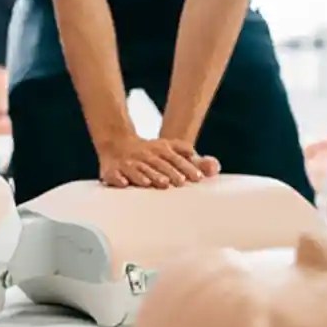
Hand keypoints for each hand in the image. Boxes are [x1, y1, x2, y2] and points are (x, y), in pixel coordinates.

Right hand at [98, 136, 219, 188]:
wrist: (117, 142)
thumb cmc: (150, 152)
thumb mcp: (169, 149)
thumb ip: (191, 158)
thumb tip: (214, 167)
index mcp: (160, 149)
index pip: (176, 158)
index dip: (186, 167)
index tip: (197, 178)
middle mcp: (145, 155)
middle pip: (159, 164)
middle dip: (169, 173)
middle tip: (179, 183)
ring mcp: (128, 162)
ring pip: (139, 169)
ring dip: (148, 175)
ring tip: (158, 183)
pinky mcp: (113, 169)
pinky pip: (114, 174)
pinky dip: (118, 179)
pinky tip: (124, 184)